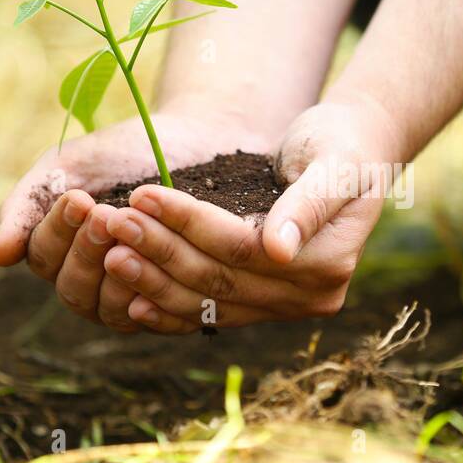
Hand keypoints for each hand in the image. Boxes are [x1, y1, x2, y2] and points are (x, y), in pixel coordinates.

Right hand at [0, 112, 275, 331]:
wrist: (192, 145)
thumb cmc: (122, 155)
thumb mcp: (68, 167)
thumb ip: (27, 206)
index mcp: (58, 253)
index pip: (43, 257)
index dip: (57, 232)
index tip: (79, 198)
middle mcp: (89, 284)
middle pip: (72, 288)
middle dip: (87, 252)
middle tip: (106, 215)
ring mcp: (127, 298)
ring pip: (107, 309)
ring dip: (117, 273)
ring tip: (132, 234)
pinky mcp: (170, 305)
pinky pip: (154, 317)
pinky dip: (152, 295)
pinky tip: (157, 266)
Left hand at [99, 99, 402, 332]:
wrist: (352, 155)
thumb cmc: (343, 147)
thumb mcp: (335, 164)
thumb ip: (308, 205)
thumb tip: (278, 251)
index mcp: (328, 265)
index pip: (243, 248)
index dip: (190, 223)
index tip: (143, 194)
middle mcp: (309, 297)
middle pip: (220, 279)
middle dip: (161, 250)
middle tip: (112, 222)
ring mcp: (286, 308)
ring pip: (208, 303)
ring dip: (155, 281)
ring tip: (109, 254)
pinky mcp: (263, 305)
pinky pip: (210, 315)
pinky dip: (169, 311)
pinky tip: (130, 303)